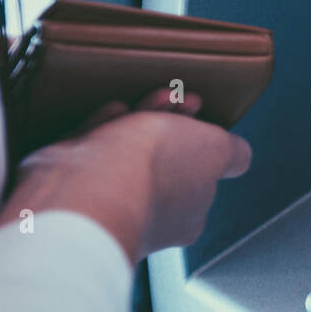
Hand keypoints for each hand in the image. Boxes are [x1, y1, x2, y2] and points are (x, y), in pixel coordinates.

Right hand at [0, 91, 251, 262]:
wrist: (90, 182)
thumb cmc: (155, 172)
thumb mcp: (219, 151)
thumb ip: (233, 153)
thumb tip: (239, 156)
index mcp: (188, 214)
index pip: (199, 170)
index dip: (199, 133)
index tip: (197, 105)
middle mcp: (148, 213)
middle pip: (162, 157)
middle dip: (168, 121)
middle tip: (171, 97)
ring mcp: (108, 200)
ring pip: (126, 150)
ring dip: (138, 118)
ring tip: (147, 100)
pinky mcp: (71, 184)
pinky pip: (90, 149)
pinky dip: (101, 126)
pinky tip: (112, 112)